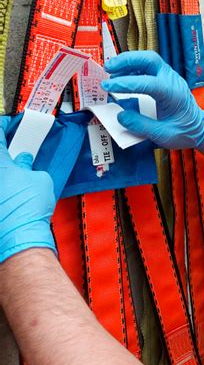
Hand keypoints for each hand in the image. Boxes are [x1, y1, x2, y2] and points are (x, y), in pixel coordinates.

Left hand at [0, 117, 55, 262]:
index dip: (3, 126)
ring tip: (12, 172)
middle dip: (3, 152)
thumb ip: (28, 166)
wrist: (18, 239)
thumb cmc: (28, 209)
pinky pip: (0, 191)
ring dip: (5, 171)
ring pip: (1, 175)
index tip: (7, 124)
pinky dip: (3, 189)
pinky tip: (8, 192)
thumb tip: (23, 162)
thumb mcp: (39, 180)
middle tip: (11, 149)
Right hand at [102, 51, 203, 151]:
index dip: (126, 83)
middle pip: (150, 59)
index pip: (148, 82)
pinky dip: (133, 68)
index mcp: (173, 95)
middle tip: (108, 68)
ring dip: (128, 61)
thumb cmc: (185, 131)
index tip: (108, 86)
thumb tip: (121, 116)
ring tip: (110, 71)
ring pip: (148, 59)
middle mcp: (172, 81)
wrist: (200, 128)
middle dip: (127, 60)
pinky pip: (148, 67)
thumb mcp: (163, 135)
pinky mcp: (165, 78)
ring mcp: (170, 77)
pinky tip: (121, 75)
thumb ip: (141, 125)